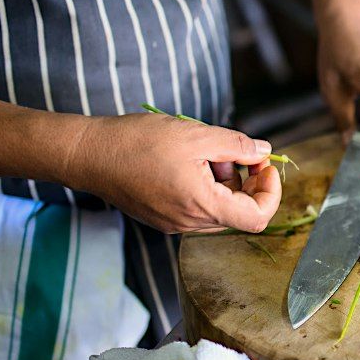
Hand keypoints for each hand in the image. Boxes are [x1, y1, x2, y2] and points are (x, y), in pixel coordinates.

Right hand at [66, 113, 281, 233]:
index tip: (265, 166)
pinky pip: (199, 209)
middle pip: (240, 213)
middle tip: (235, 152)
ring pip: (220, 210)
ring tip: (205, 154)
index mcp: (203, 206)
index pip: (258, 218)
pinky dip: (206, 188)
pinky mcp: (165, 219)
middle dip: (247, 182)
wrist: (88, 154)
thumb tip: (264, 151)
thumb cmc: (136, 142)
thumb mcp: (195, 135)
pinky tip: (188, 163)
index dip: (270, 193)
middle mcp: (191, 224)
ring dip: (225, 183)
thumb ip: (236, 145)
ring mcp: (176, 224)